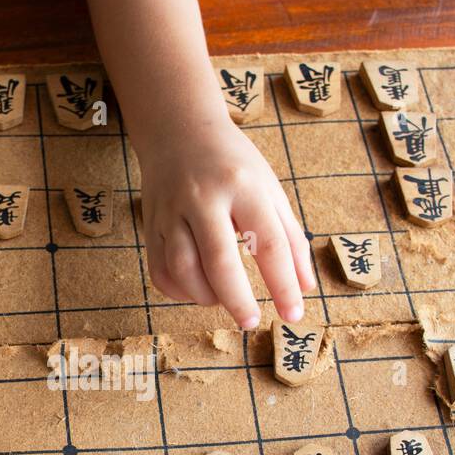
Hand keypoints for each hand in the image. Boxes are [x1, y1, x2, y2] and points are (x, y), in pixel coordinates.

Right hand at [139, 117, 315, 328]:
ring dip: (206, 297)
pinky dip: (180, 292)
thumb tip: (304, 288)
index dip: (283, 284)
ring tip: (224, 300)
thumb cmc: (233, 165)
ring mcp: (171, 211)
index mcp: (243, 186)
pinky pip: (161, 271)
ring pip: (184, 269)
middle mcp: (204, 197)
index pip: (268, 244)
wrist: (179, 132)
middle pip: (219, 261)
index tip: (293, 313)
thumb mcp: (270, 190)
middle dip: (238, 300)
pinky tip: (198, 291)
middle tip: (251, 322)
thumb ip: (290, 239)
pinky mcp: (150, 224)